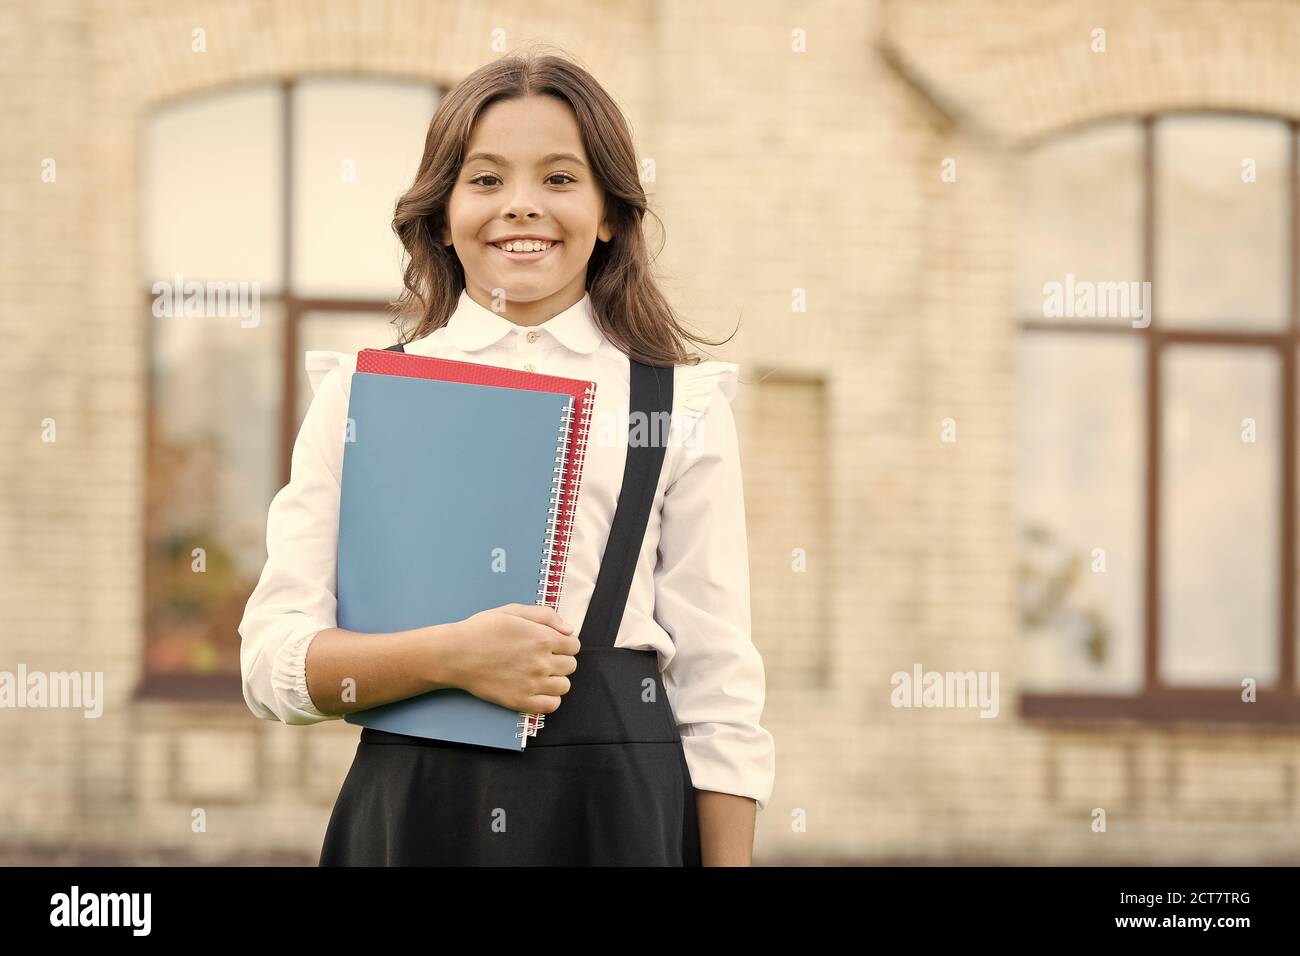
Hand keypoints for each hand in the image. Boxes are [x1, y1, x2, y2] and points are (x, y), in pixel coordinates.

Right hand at [443, 604, 579, 714]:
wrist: (456, 654)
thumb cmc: (482, 630)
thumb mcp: (513, 610)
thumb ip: (545, 616)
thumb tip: (569, 630)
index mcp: (543, 638)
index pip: (574, 646)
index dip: (565, 644)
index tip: (553, 645)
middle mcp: (542, 662)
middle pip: (571, 666)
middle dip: (561, 660)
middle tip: (543, 658)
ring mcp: (532, 684)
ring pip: (565, 686)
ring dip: (556, 679)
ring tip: (540, 674)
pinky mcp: (521, 701)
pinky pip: (551, 705)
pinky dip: (549, 699)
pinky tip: (537, 690)